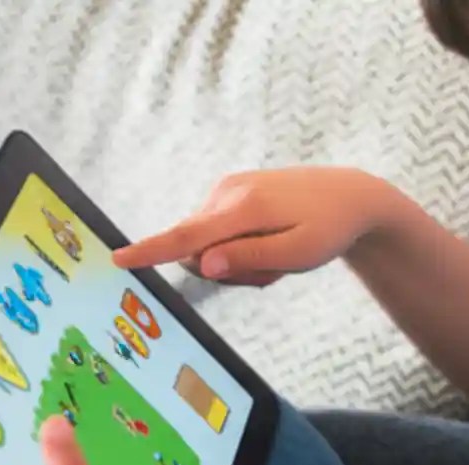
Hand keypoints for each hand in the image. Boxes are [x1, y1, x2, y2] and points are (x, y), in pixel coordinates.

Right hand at [112, 167, 392, 286]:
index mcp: (244, 208)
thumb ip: (251, 258)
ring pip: (209, 244)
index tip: (118, 259)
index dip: (152, 251)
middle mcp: (228, 193)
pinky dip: (241, 245)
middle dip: (231, 271)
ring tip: (279, 250)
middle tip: (276, 269)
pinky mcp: (229, 191)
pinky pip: (218, 232)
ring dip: (239, 260)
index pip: (188, 236)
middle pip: (201, 252)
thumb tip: (203, 265)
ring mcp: (227, 189)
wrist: (350, 195)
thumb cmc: (330, 228)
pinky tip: (272, 237)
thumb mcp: (300, 253)